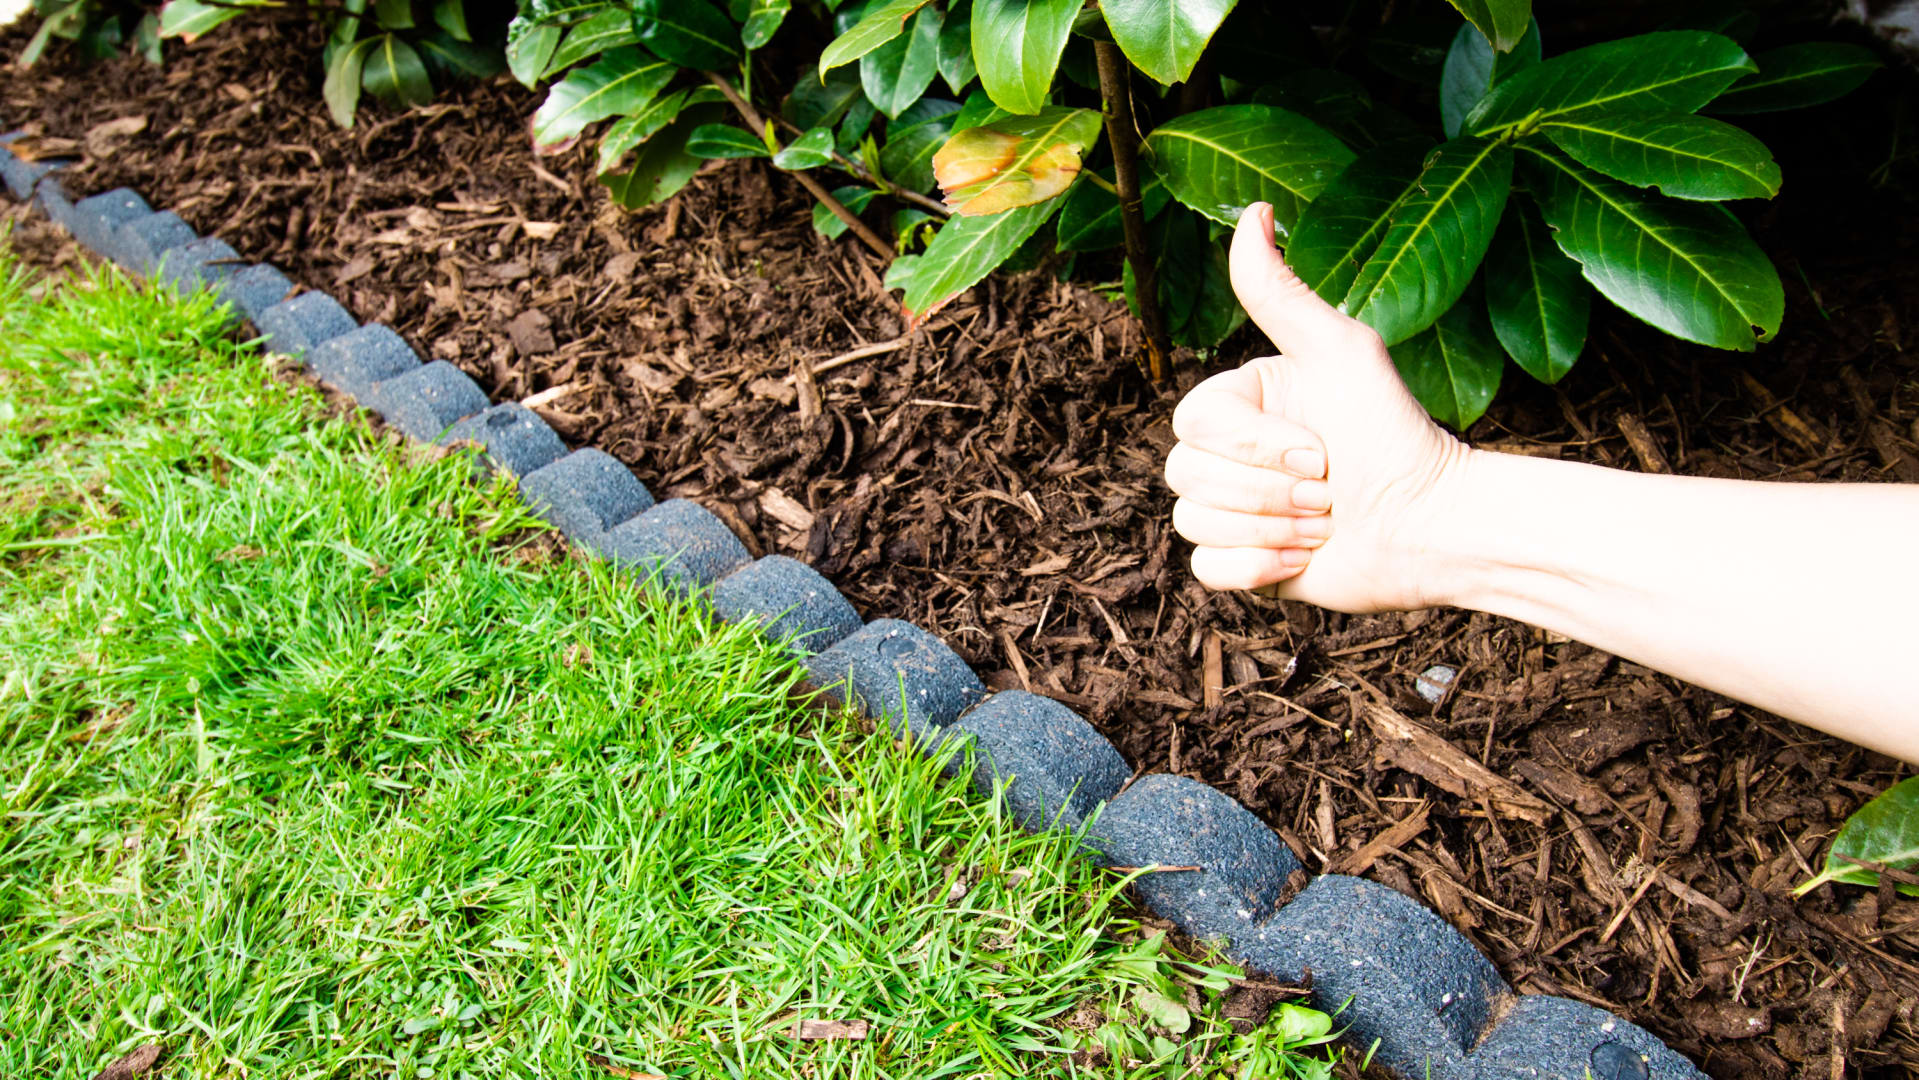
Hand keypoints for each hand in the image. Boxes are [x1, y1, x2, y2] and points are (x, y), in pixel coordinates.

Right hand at [1163, 202, 1470, 612]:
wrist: (1432, 529)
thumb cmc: (1395, 435)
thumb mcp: (1341, 352)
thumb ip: (1282, 292)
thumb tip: (1253, 210)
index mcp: (1243, 401)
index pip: (1193, 422)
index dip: (1253, 446)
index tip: (1322, 453)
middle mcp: (1230, 453)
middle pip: (1185, 473)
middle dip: (1266, 494)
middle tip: (1329, 494)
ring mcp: (1234, 509)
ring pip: (1192, 522)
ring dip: (1268, 531)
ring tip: (1324, 526)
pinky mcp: (1243, 563)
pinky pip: (1204, 569)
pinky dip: (1255, 569)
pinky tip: (1303, 560)